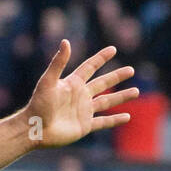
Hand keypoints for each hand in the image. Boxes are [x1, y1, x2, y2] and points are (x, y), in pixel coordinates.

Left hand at [22, 41, 136, 148]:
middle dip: (117, 76)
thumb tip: (66, 41)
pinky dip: (115, 120)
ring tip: (136, 91)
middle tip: (131, 70)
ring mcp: (83, 111)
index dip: (101, 58)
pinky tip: (127, 117)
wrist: (34, 130)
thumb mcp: (48, 82)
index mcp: (73, 84)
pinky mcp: (84, 126)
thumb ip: (58, 63)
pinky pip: (103, 122)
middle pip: (103, 83)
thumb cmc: (38, 105)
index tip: (113, 49)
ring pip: (107, 102)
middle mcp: (80, 96)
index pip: (90, 67)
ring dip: (121, 97)